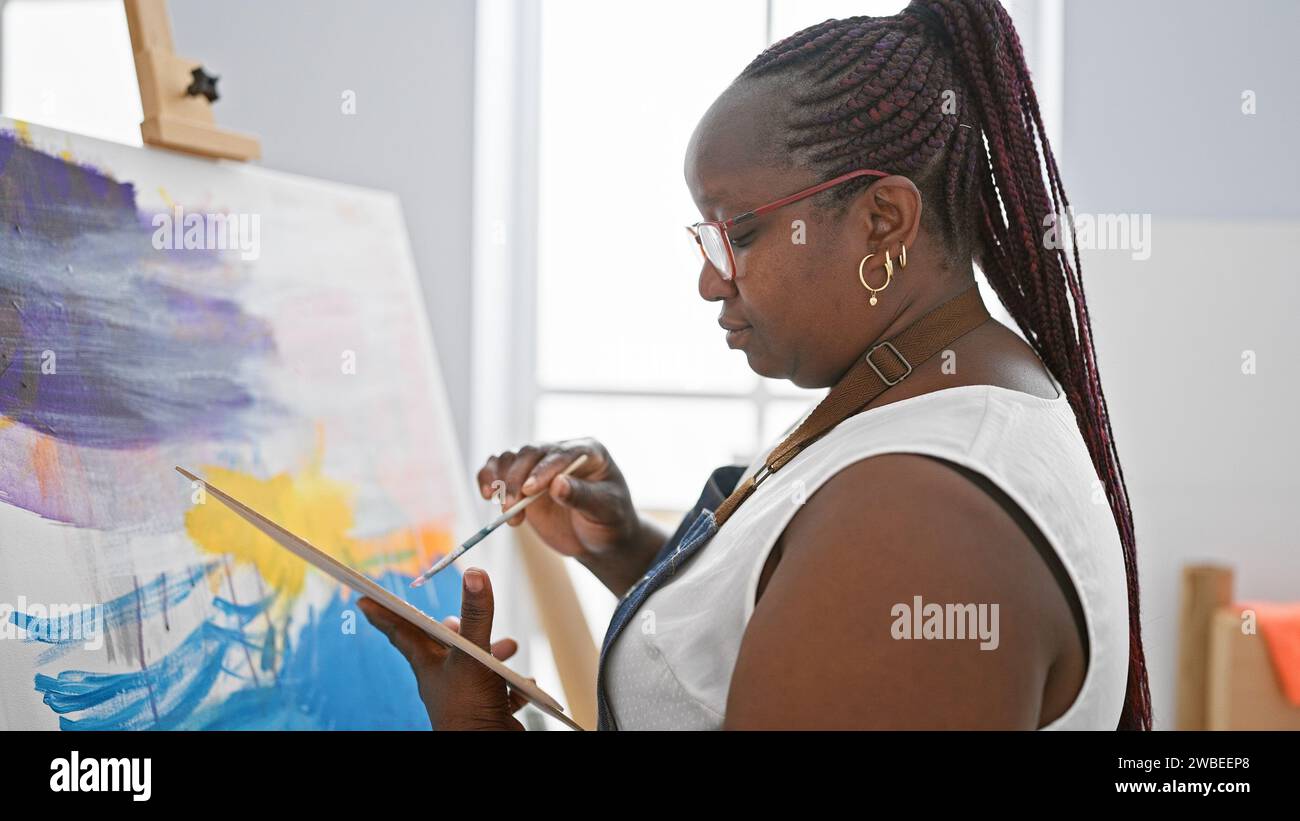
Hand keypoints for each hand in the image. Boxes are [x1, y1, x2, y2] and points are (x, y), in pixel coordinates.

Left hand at [358, 568, 528, 730]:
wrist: (487, 746)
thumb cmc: (468, 709)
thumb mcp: (472, 656)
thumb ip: (476, 615)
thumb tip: (473, 574)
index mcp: (429, 664)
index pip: (400, 631)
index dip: (383, 613)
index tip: (364, 600)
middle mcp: (444, 678)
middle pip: (443, 646)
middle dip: (457, 628)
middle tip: (456, 617)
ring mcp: (464, 694)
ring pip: (475, 666)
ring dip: (493, 652)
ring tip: (509, 645)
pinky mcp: (485, 708)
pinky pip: (499, 691)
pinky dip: (513, 683)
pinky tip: (525, 680)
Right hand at [476, 438, 640, 561]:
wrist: (598, 539)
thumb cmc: (610, 522)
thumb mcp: (605, 511)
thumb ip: (583, 497)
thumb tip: (558, 484)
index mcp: (589, 451)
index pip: (561, 453)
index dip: (543, 469)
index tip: (529, 491)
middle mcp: (561, 452)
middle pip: (530, 452)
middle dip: (516, 479)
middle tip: (511, 506)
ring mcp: (539, 465)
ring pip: (510, 458)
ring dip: (501, 482)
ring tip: (507, 510)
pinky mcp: (522, 479)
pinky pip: (498, 469)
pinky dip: (487, 478)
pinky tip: (487, 495)